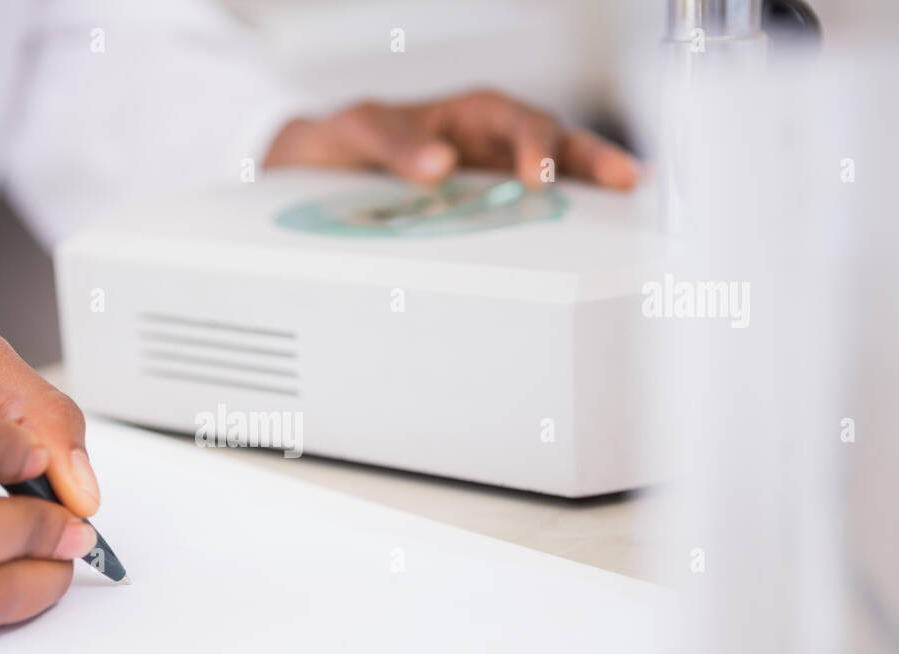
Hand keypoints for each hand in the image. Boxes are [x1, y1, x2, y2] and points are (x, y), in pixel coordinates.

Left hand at [264, 89, 637, 189]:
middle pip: (554, 142)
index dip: (532, 142)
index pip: (515, 120)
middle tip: (624, 181)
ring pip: (556, 177)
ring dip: (592, 190)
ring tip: (632, 207)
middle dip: (591, 159)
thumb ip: (395, 142)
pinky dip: (565, 221)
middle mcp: (491, 143)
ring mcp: (496, 179)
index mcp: (467, 115)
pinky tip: (594, 238)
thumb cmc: (346, 140)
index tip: (537, 174)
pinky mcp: (491, 212)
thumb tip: (439, 167)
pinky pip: (533, 214)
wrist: (321, 170)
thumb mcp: (359, 130)